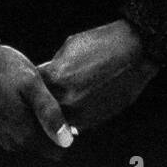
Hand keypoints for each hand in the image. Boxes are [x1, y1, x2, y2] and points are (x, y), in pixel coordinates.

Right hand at [0, 44, 74, 159]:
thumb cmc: (3, 69)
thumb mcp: (31, 83)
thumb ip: (49, 112)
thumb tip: (67, 140)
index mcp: (25, 135)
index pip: (57, 152)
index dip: (65, 132)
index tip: (61, 109)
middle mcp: (12, 143)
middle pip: (43, 145)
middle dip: (49, 126)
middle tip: (45, 96)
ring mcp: (1, 137)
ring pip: (30, 138)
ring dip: (34, 122)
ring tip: (30, 95)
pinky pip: (16, 132)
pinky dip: (21, 119)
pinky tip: (18, 97)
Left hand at [39, 20, 157, 132]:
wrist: (134, 53)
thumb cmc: (101, 44)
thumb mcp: (69, 47)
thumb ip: (53, 65)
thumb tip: (43, 75)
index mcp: (55, 77)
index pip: (32, 90)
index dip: (32, 87)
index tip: (33, 84)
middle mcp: (66, 99)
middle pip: (43, 109)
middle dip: (43, 102)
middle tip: (46, 95)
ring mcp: (82, 113)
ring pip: (60, 119)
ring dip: (60, 112)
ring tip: (66, 98)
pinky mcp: (97, 120)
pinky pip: (78, 123)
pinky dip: (76, 116)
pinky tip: (81, 101)